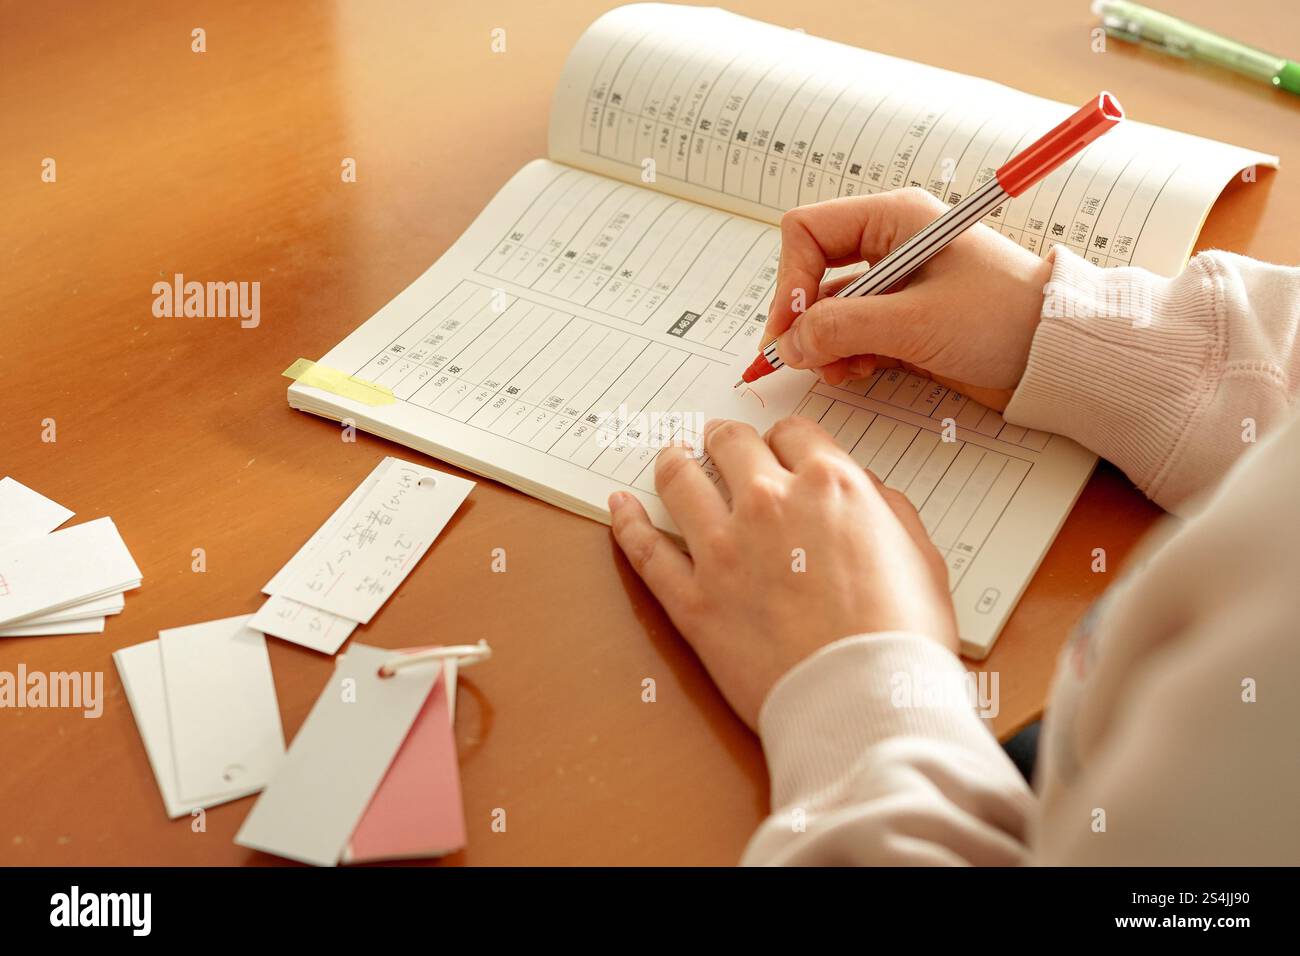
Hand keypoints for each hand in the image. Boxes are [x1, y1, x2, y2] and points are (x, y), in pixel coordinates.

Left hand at [608, 416, 957, 731]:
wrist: (866, 703)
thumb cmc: (902, 640)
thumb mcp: (920, 555)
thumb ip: (884, 508)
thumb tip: (860, 490)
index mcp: (830, 485)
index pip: (793, 433)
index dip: (786, 440)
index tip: (780, 450)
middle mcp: (769, 503)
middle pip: (731, 443)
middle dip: (726, 440)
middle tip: (720, 444)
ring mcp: (723, 550)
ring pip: (679, 480)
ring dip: (674, 462)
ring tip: (671, 458)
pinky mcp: (692, 599)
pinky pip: (645, 548)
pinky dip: (627, 521)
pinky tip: (620, 505)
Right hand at [767, 187, 1052, 409]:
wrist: (1056, 355)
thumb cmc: (1004, 320)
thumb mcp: (915, 323)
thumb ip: (842, 329)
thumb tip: (789, 342)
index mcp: (894, 219)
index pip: (808, 231)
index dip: (790, 280)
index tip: (789, 327)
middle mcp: (889, 244)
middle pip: (812, 271)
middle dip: (804, 317)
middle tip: (801, 357)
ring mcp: (895, 284)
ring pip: (829, 309)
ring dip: (824, 343)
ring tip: (840, 370)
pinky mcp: (903, 319)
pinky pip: (851, 332)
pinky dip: (845, 355)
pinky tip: (859, 371)